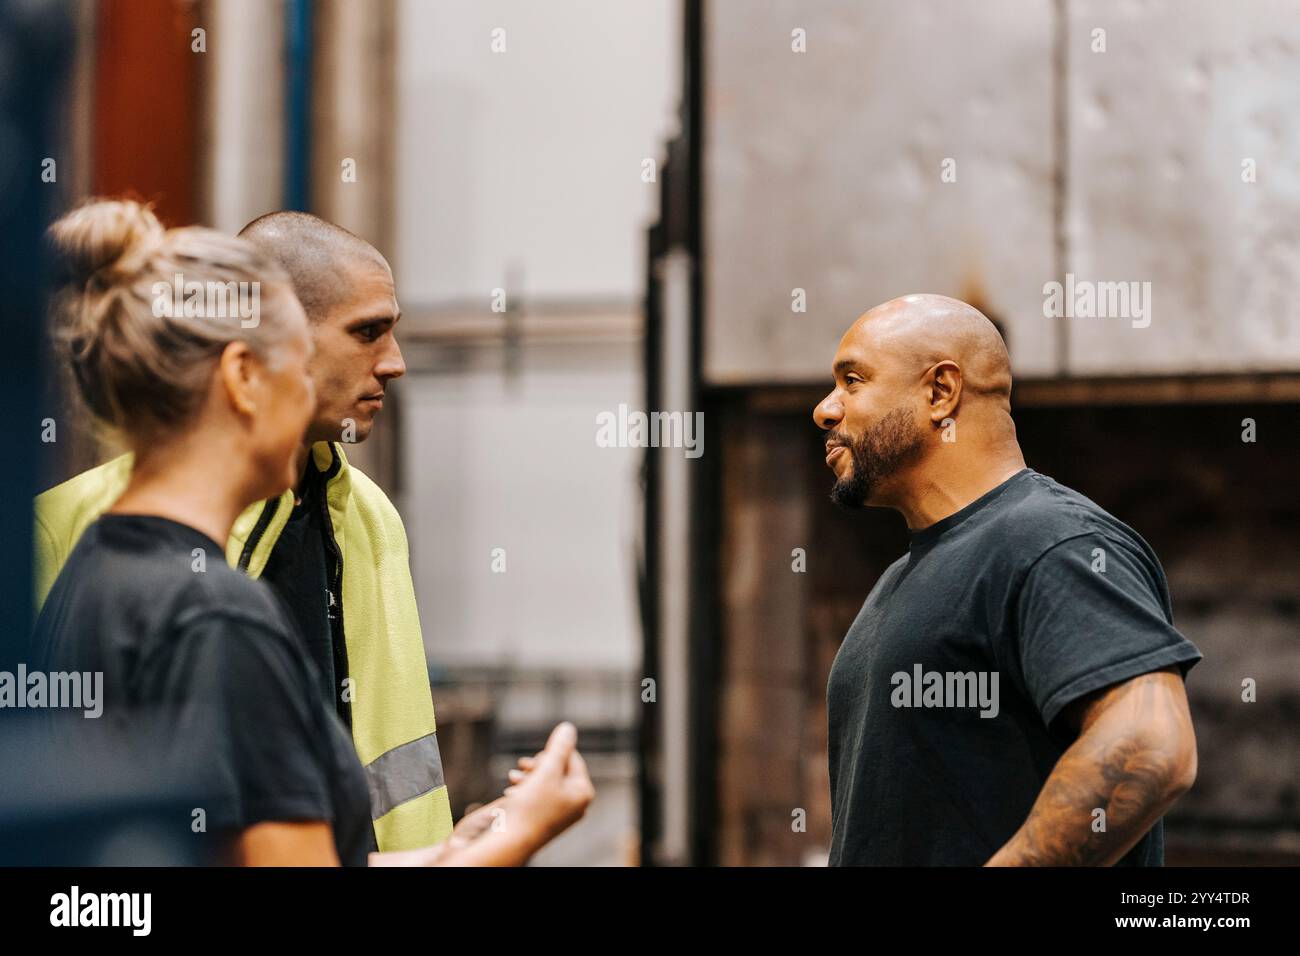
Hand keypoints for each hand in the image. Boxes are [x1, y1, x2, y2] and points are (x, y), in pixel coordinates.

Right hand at [497, 721, 593, 847]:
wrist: (512, 841)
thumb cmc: (531, 807)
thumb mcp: (547, 770)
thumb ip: (559, 747)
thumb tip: (569, 727)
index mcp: (583, 791)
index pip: (572, 758)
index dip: (550, 754)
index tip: (532, 762)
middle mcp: (576, 803)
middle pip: (559, 769)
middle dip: (538, 765)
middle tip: (522, 766)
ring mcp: (562, 813)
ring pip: (546, 781)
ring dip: (528, 775)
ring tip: (512, 779)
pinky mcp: (546, 818)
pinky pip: (538, 795)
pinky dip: (525, 789)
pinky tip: (510, 792)